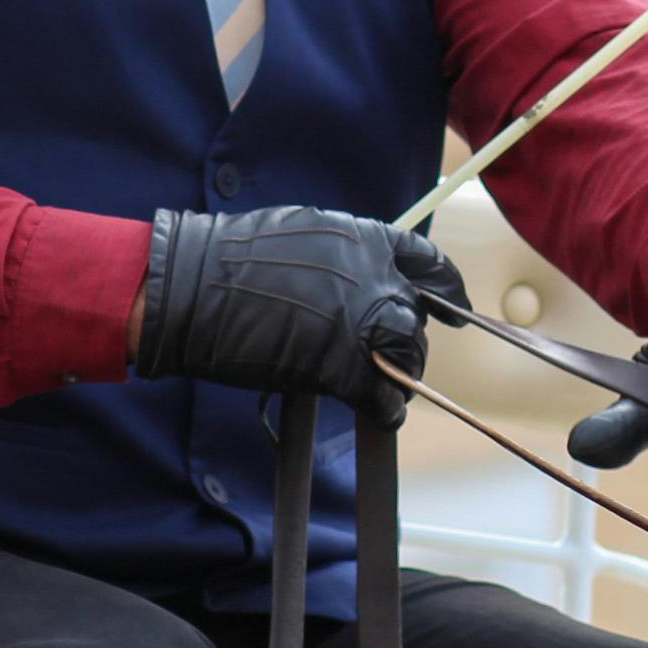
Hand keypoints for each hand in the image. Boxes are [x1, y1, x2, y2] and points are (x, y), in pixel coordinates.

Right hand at [136, 206, 469, 426]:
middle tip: (390, 362)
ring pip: (406, 359)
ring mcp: (362, 321)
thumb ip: (342, 257)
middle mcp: (374, 277)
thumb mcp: (302, 234)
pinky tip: (378, 413)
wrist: (194, 287)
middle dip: (406, 344)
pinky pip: (383, 397)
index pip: (427, 264)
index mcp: (364, 240)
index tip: (453, 311)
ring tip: (383, 390)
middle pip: (415, 320)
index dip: (445, 290)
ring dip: (397, 378)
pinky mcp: (344, 366)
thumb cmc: (230, 259)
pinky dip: (385, 410)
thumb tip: (356, 280)